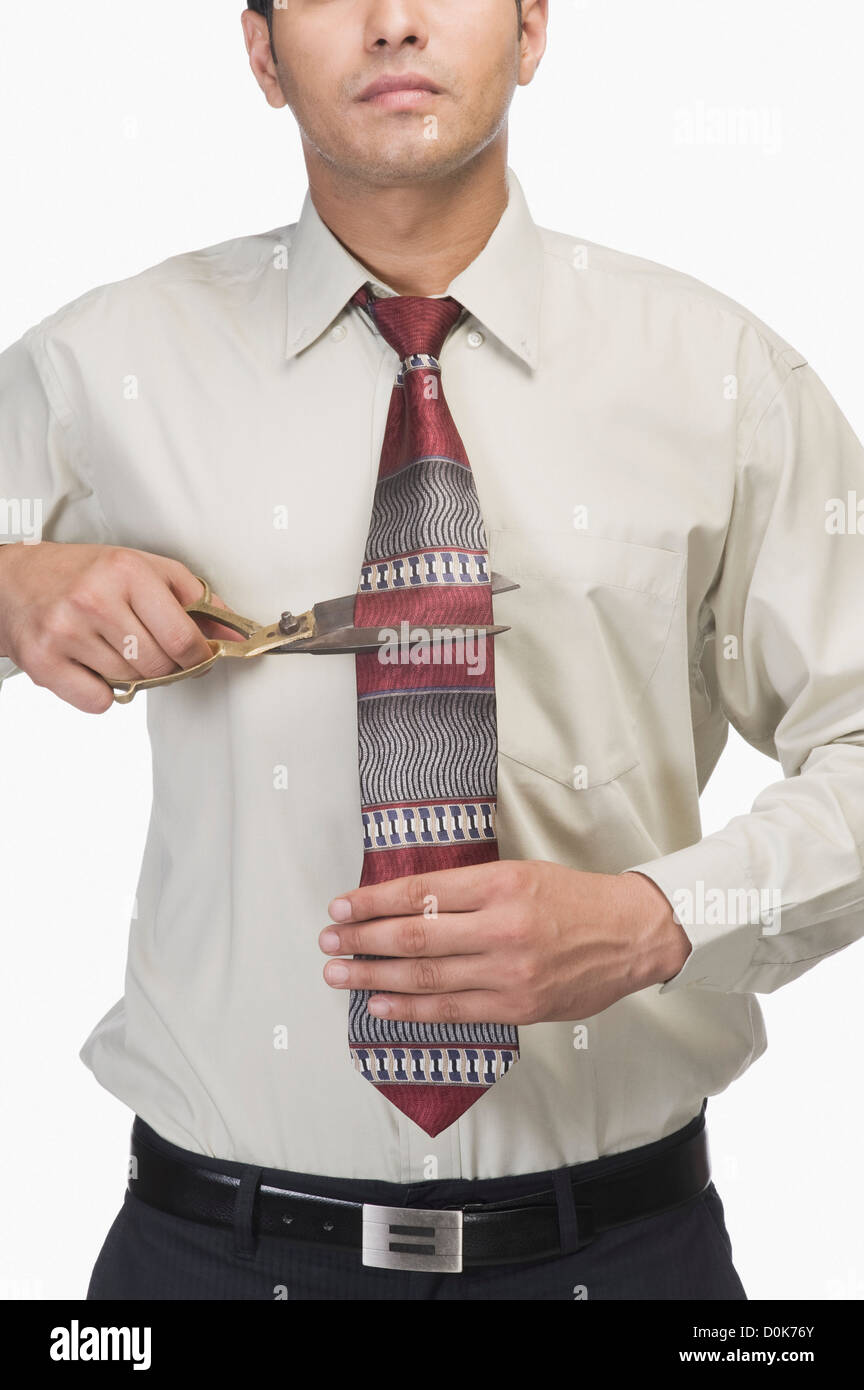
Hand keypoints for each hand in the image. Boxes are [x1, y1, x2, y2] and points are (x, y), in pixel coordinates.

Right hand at [0, 540, 237, 712]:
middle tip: (152, 650)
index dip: (200, 657)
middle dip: (166, 666)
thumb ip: (194, 598)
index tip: (201, 657)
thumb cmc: (83, 573)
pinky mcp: (42, 663)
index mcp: (125, 571)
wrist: (13, 580)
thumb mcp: (142, 567)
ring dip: (132, 675)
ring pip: (130, 683)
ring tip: (113, 647)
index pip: (183, 639)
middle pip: (159, 666)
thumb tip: (234, 633)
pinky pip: (98, 702)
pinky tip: (91, 665)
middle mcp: (94, 599)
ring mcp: (65, 633)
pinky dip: (102, 693)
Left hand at [319, 861, 691, 1024]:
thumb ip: (467, 889)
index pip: (420, 892)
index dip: (373, 901)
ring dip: (374, 975)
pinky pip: (452, 1010)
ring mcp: (510, 970)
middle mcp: (502, 926)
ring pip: (426, 974)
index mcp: (501, 883)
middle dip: (362, 938)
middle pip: (414, 933)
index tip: (340, 905)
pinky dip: (410, 1009)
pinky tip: (379, 1003)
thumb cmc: (572, 900)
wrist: (632, 935)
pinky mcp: (518, 1005)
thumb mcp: (520, 873)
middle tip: (327, 940)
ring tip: (338, 973)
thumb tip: (403, 903)